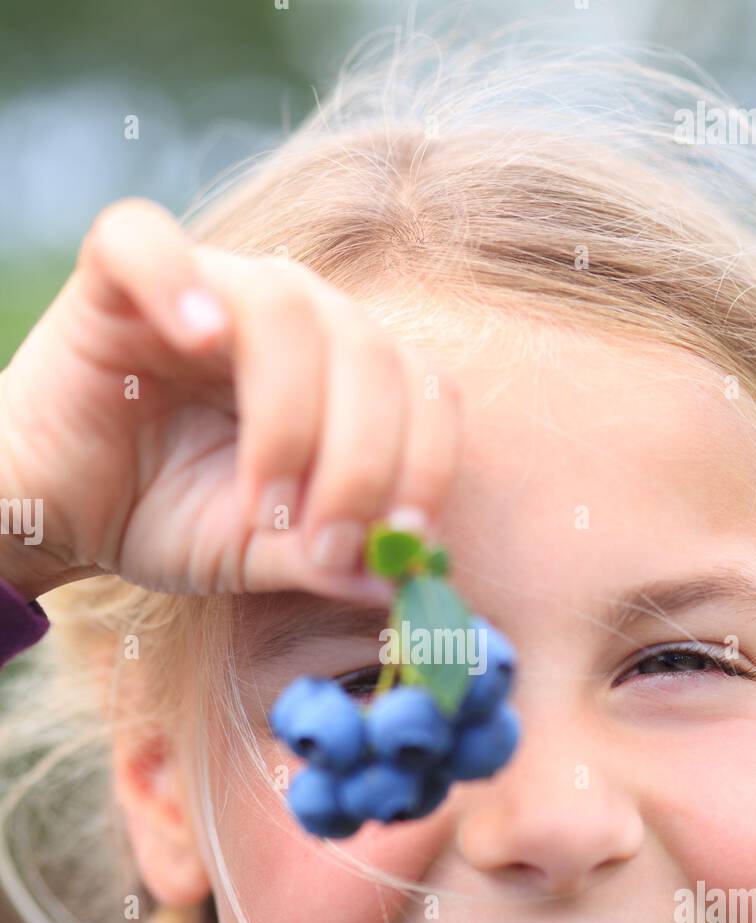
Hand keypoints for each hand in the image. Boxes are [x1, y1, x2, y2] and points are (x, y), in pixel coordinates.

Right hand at [0, 198, 461, 605]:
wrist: (58, 510)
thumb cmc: (164, 517)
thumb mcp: (258, 553)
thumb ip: (326, 559)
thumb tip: (401, 574)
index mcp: (341, 372)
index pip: (421, 387)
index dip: (425, 465)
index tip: (399, 547)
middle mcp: (292, 316)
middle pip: (368, 350)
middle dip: (362, 463)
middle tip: (325, 544)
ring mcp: (209, 284)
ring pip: (286, 308)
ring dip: (289, 419)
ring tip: (262, 501)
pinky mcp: (116, 277)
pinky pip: (146, 243)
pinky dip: (176, 283)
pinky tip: (197, 340)